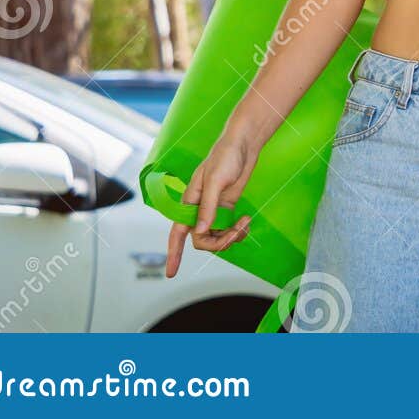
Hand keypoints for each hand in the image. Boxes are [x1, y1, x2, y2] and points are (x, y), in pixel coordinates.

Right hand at [165, 133, 257, 276]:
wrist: (244, 145)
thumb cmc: (225, 157)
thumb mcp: (215, 180)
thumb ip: (208, 206)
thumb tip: (201, 230)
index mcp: (189, 204)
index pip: (177, 234)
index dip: (173, 254)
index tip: (171, 273)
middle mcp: (199, 210)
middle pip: (203, 240)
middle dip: (220, 242)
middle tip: (237, 231)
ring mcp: (215, 210)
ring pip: (217, 237)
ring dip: (232, 237)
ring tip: (245, 224)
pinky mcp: (228, 208)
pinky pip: (229, 229)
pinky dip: (238, 231)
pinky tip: (247, 221)